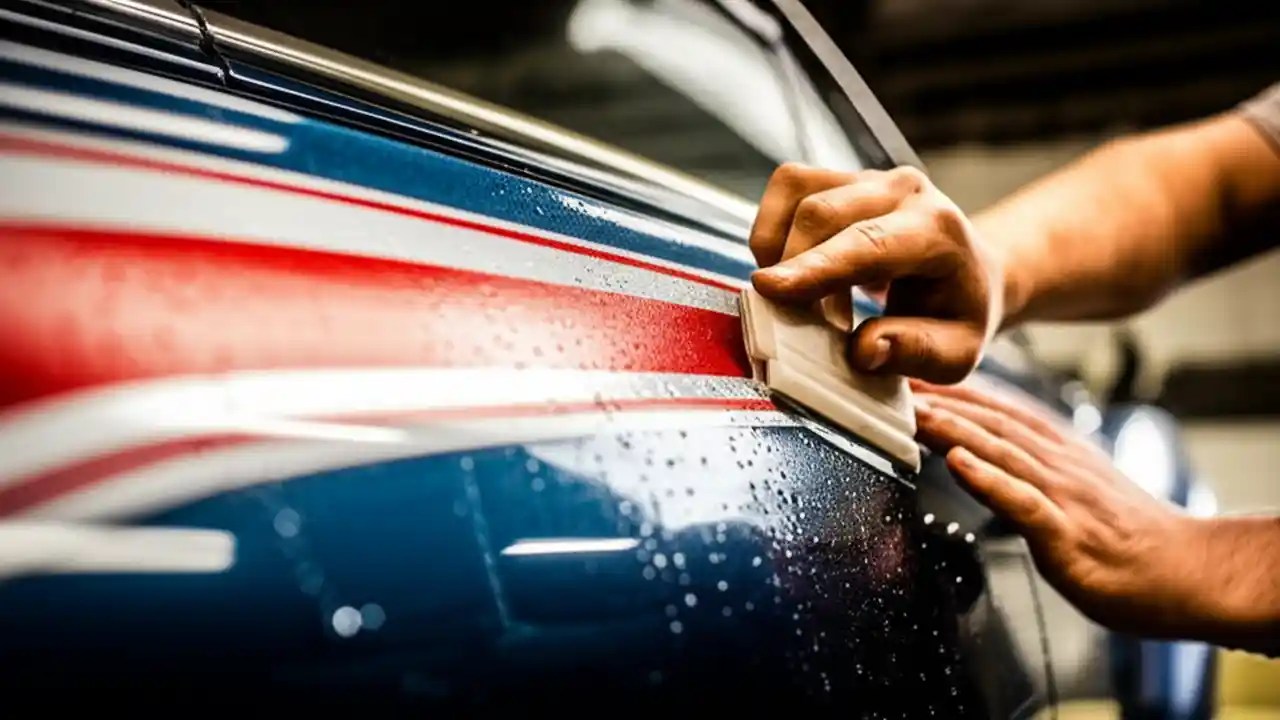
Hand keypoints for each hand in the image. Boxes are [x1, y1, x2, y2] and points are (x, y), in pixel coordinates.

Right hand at [749, 163, 1004, 383]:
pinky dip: (774, 231)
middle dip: (791, 266)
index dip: (817, 266)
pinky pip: (788, 187)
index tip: (769, 288)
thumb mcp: (957, 351)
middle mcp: (904, 190)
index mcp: (939, 230)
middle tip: (792, 320)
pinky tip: (794, 269)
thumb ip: (917, 352)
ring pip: (797, 192)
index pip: (869, 243)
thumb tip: (865, 350)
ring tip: (797, 294)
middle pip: (822, 212)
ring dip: (778, 247)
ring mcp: (869, 177)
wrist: (968, 270)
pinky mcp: (840, 177)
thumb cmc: (956, 312)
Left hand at [911, 381, 1222, 639]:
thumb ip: (1035, 467)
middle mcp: (1059, 464)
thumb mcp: (1077, 487)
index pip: (999, 410)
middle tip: (893, 382)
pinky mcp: (1067, 534)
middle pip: (992, 423)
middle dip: (941, 401)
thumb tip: (991, 452)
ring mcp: (1064, 495)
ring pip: (1000, 452)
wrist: (1189, 570)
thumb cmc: (1130, 536)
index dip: (953, 391)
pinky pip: (1022, 502)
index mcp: (1060, 452)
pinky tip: (958, 463)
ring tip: (914, 411)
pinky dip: (988, 480)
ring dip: (953, 428)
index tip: (910, 375)